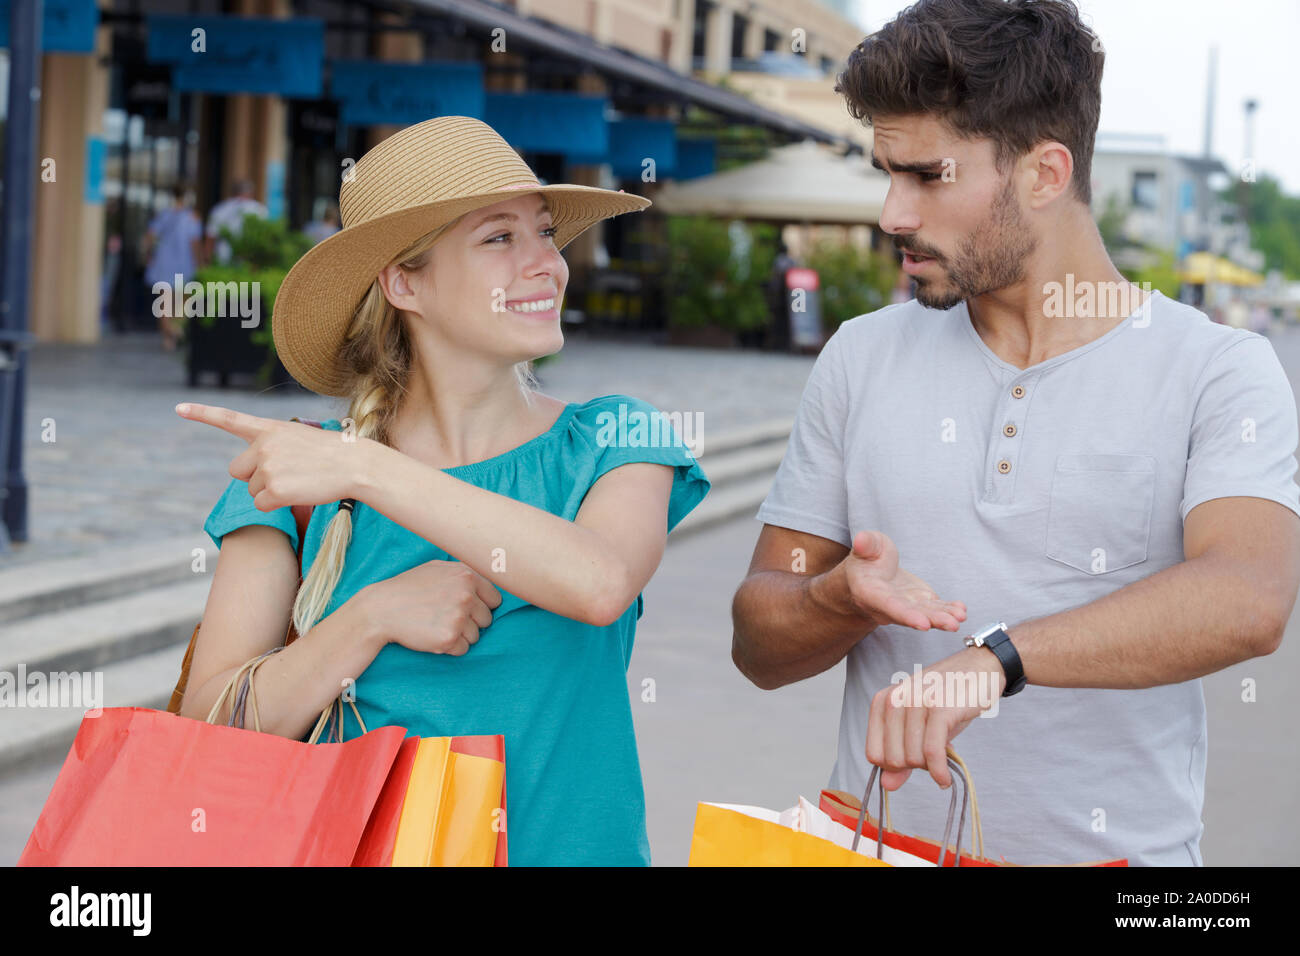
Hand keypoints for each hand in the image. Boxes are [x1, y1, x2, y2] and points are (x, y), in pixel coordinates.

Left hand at [176, 402, 374, 509]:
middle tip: (285, 474)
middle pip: (238, 471)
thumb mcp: (299, 439)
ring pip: (252, 491)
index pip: (229, 419)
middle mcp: (263, 446)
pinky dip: (276, 505)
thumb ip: (272, 448)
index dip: (202, 414)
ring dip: (271, 491)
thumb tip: (255, 477)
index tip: (178, 408)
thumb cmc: (332, 454)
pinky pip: (261, 506)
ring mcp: (268, 468)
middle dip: (254, 478)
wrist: (355, 464)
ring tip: (300, 480)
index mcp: (269, 429)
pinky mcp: (274, 490)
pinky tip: (298, 493)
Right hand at [361, 560, 502, 656]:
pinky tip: (433, 635)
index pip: (495, 599)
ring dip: (460, 635)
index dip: (481, 606)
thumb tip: (492, 575)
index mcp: (467, 576)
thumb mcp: (438, 569)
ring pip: (476, 636)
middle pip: (487, 619)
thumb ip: (465, 573)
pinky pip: (462, 649)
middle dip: (471, 622)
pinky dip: (450, 647)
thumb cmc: (409, 588)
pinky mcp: (449, 638)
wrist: (381, 609)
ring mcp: (458, 617)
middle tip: (446, 617)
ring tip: (437, 625)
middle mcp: (466, 595)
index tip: (466, 608)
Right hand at [835, 530, 966, 631]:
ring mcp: (906, 607)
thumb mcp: (865, 547)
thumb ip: (865, 544)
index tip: (922, 622)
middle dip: (932, 620)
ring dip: (944, 618)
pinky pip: (935, 609)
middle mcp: (888, 606)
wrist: (869, 575)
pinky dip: (949, 610)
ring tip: (959, 617)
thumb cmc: (866, 560)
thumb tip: (861, 540)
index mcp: (870, 592)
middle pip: (911, 615)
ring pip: (926, 614)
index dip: (905, 614)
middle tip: (951, 624)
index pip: (888, 605)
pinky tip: (960, 610)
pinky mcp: (920, 604)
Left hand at [866, 646, 1005, 790]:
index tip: (913, 760)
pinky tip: (945, 778)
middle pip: (893, 760)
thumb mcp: (920, 726)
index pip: (874, 754)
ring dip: (930, 767)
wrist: (981, 667)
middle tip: (932, 755)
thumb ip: (900, 755)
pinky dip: (939, 772)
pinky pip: (933, 753)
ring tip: (943, 755)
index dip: (893, 765)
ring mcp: (917, 702)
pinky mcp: (941, 709)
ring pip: (913, 758)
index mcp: (883, 700)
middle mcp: (896, 699)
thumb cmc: (948, 699)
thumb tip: (887, 786)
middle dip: (914, 766)